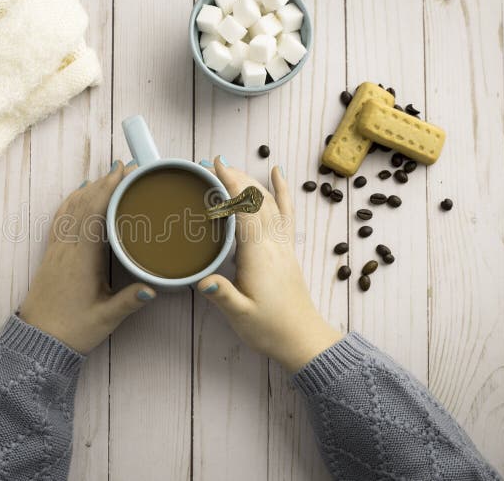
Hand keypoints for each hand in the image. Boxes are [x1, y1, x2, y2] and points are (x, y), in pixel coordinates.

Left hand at [19, 161, 154, 353]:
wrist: (37, 342)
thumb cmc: (72, 330)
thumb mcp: (105, 318)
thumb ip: (129, 302)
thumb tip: (154, 288)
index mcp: (81, 259)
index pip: (95, 213)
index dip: (110, 189)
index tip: (127, 172)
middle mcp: (66, 248)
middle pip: (84, 203)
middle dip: (106, 182)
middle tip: (127, 167)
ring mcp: (56, 249)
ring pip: (71, 208)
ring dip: (90, 188)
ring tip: (110, 175)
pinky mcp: (51, 254)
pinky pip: (61, 218)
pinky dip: (72, 201)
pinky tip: (80, 194)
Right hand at [197, 157, 341, 371]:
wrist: (302, 339)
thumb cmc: (270, 329)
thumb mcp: (240, 316)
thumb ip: (222, 295)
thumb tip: (201, 279)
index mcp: (259, 256)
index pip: (243, 211)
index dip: (229, 186)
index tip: (212, 167)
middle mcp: (273, 244)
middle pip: (255, 200)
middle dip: (233, 177)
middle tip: (210, 164)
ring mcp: (282, 245)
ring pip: (269, 203)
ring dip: (250, 181)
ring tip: (230, 167)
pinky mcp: (287, 250)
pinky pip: (286, 213)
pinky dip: (282, 191)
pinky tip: (278, 174)